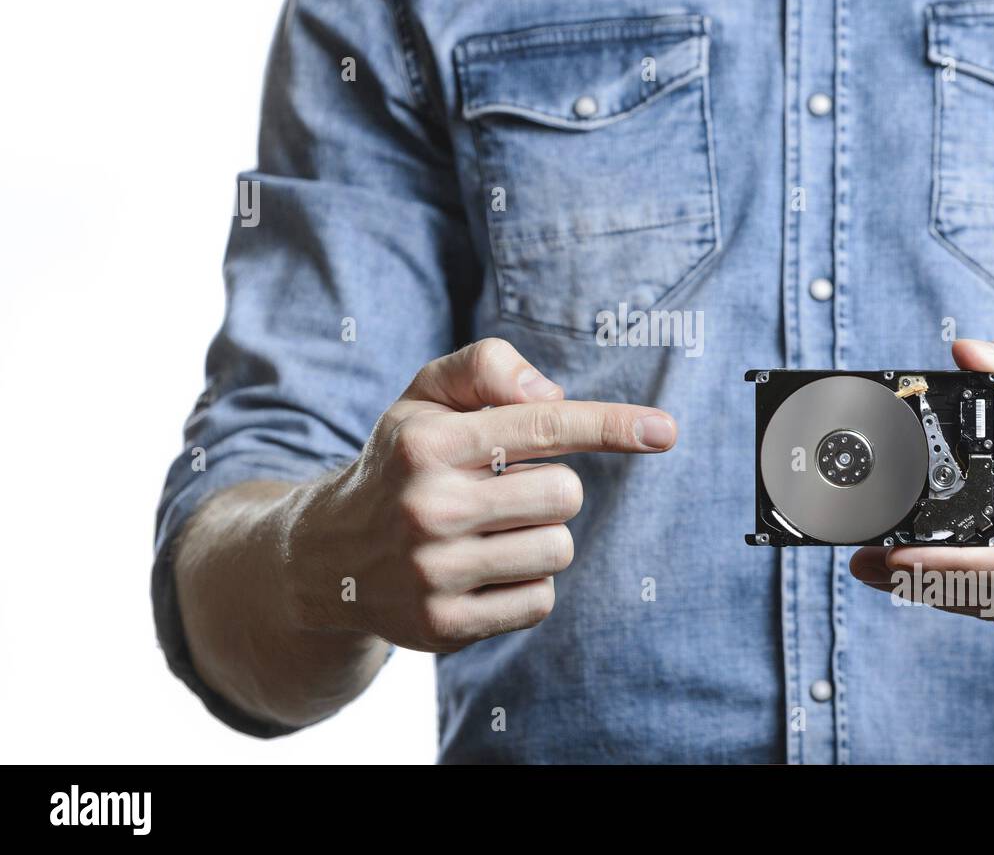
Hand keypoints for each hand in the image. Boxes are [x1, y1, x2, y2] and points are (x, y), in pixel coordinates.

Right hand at [282, 338, 676, 652]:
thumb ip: (487, 367)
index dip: (611, 426)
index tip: (664, 431)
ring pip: (557, 550)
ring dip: (539, 537)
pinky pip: (540, 601)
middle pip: (564, 494)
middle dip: (551, 488)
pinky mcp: (444, 627)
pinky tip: (482, 571)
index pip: (544, 427)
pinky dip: (526, 584)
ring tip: (489, 531)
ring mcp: (433, 572)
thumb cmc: (402, 461)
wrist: (329, 557)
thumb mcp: (426, 397)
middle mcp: (426, 507)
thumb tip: (552, 397)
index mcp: (427, 442)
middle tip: (505, 490)